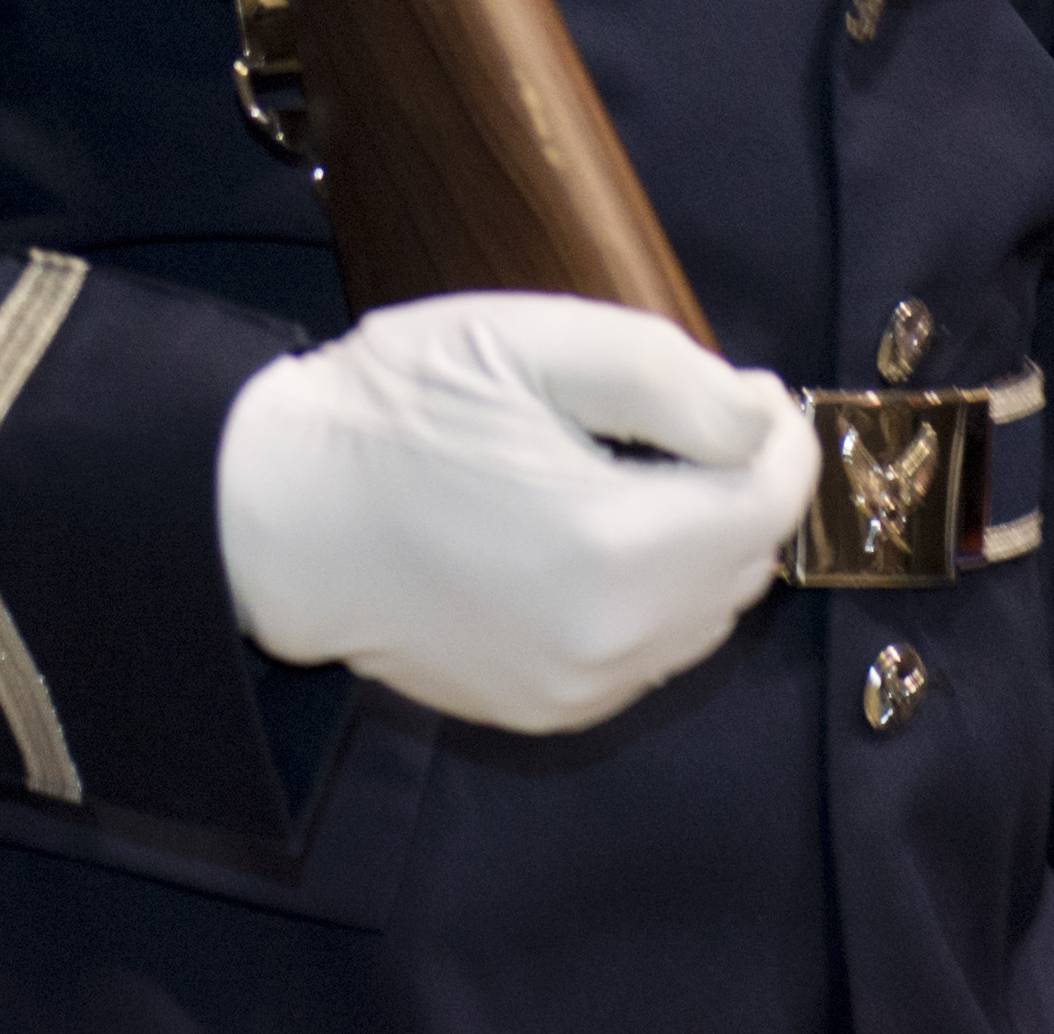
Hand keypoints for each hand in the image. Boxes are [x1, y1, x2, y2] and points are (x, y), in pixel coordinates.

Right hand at [214, 292, 814, 735]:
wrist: (273, 514)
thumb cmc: (391, 412)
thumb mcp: (527, 343)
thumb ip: (665, 377)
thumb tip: (759, 415)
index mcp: (615, 543)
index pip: (769, 502)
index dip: (781, 439)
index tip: (754, 390)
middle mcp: (611, 638)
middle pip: (745, 565)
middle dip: (739, 489)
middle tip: (685, 420)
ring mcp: (578, 687)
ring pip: (703, 619)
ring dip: (700, 548)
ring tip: (634, 475)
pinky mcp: (546, 710)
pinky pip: (646, 657)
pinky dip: (649, 599)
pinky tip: (590, 541)